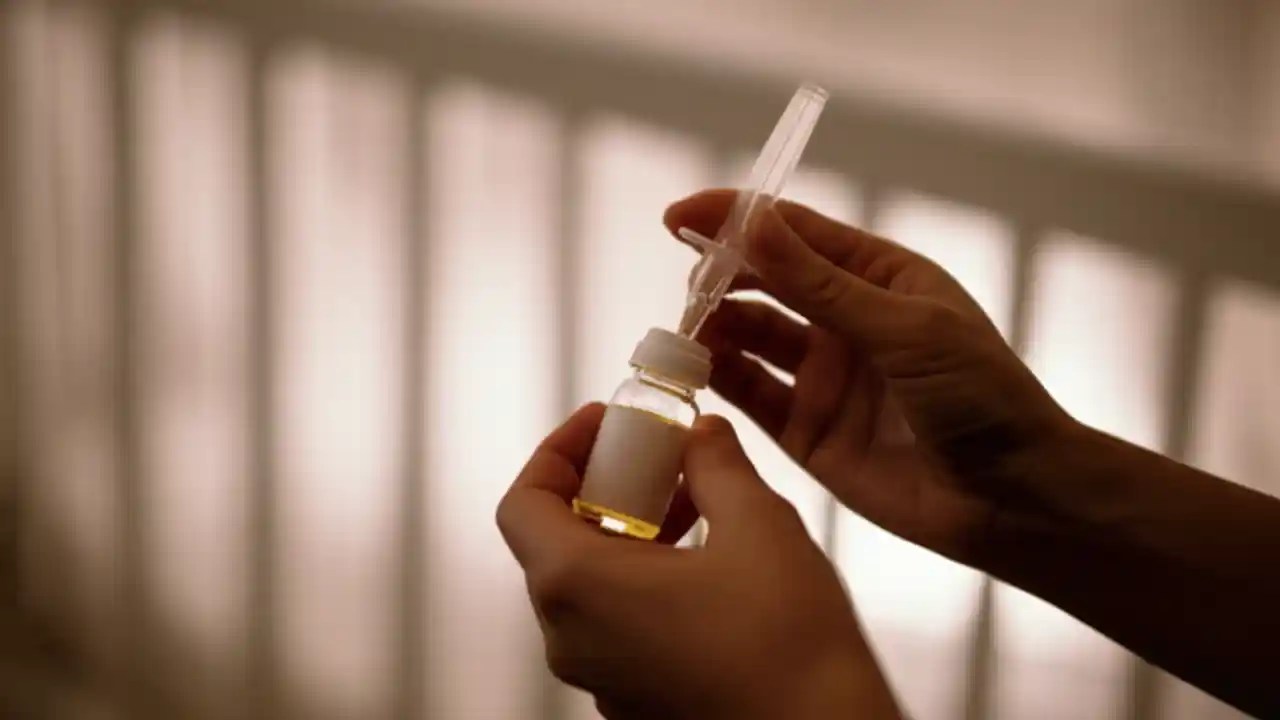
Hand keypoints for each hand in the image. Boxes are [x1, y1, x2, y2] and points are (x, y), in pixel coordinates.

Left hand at [497, 404, 900, 719]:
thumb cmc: (789, 646)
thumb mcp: (759, 525)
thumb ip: (717, 466)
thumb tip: (702, 435)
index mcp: (578, 588)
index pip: (523, 503)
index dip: (557, 451)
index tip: (605, 423)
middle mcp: (571, 639)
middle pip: (554, 541)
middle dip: (602, 485)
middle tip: (655, 454)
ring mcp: (600, 678)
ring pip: (588, 585)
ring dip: (627, 531)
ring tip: (693, 500)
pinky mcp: (633, 701)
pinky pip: (614, 625)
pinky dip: (641, 579)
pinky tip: (704, 559)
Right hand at [664, 190, 1072, 566]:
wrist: (1011, 500)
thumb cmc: (982, 397)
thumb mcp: (903, 329)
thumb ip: (821, 284)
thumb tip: (753, 222)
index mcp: (879, 276)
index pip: (795, 231)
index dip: (735, 218)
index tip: (680, 218)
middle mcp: (844, 320)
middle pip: (764, 281)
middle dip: (720, 275)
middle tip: (686, 285)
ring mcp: (822, 375)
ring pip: (748, 337)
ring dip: (714, 326)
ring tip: (684, 331)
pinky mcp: (805, 429)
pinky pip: (749, 394)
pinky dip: (717, 378)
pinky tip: (694, 369)